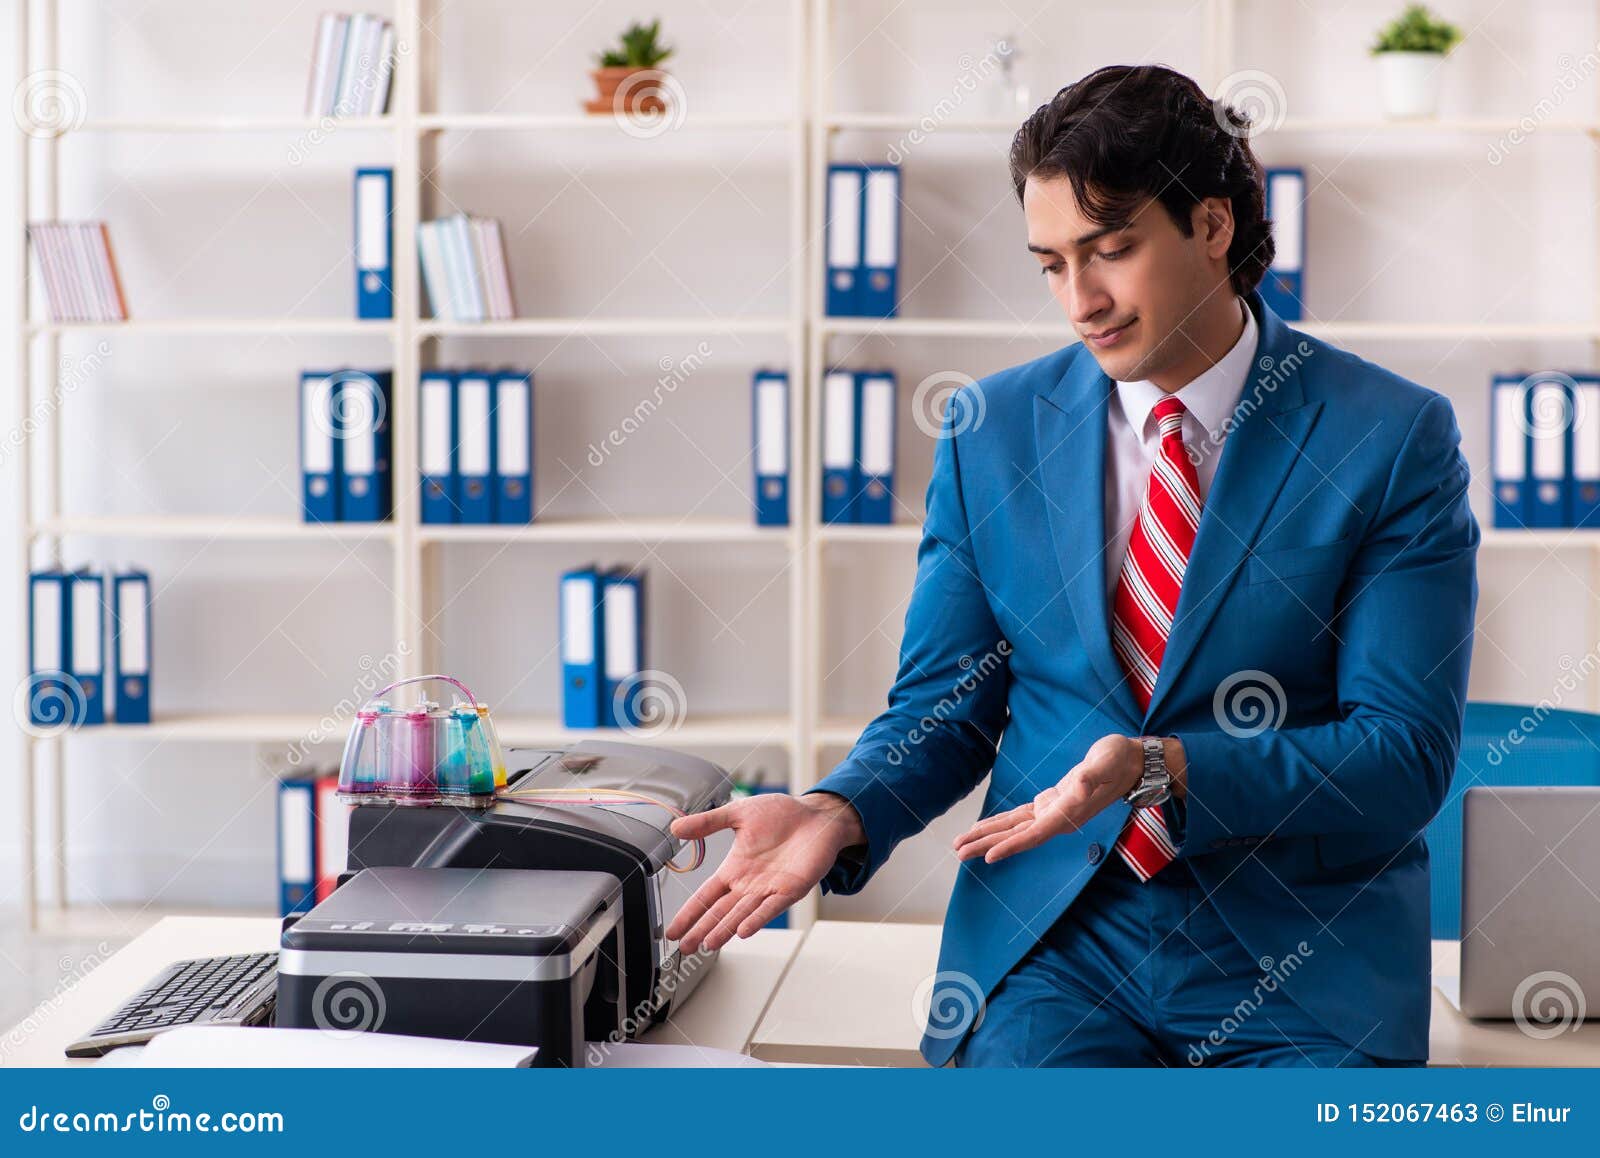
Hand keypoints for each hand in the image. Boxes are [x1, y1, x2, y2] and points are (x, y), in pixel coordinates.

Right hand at [665, 793, 864, 954]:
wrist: (815, 815)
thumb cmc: (781, 814)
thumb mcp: (738, 814)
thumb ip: (707, 823)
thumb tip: (676, 827)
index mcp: (735, 868)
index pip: (705, 895)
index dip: (689, 913)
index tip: (672, 930)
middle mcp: (749, 883)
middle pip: (719, 911)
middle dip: (701, 929)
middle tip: (684, 947)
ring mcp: (769, 888)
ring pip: (741, 914)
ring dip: (724, 929)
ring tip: (707, 944)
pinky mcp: (791, 888)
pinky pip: (771, 907)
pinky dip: (757, 919)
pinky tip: (743, 931)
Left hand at [951, 734, 1145, 864]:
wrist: (1130, 764)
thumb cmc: (1119, 760)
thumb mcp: (1107, 762)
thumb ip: (1094, 774)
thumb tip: (1081, 783)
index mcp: (1068, 813)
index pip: (1034, 834)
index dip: (1011, 845)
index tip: (989, 857)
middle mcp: (1057, 820)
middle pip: (1017, 837)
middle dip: (987, 844)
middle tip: (958, 853)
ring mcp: (1053, 814)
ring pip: (1014, 829)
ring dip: (987, 836)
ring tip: (961, 845)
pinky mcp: (1050, 804)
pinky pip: (1019, 818)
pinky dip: (999, 823)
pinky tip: (983, 828)